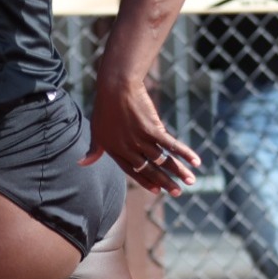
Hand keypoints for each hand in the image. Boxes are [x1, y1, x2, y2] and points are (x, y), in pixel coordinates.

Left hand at [81, 76, 201, 195]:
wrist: (116, 86)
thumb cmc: (104, 106)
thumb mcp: (96, 130)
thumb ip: (94, 149)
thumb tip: (82, 163)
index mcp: (115, 151)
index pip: (132, 171)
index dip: (145, 181)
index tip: (157, 191)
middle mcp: (128, 148)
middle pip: (150, 169)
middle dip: (165, 182)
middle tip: (178, 193)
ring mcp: (140, 139)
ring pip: (162, 160)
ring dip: (179, 171)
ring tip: (191, 181)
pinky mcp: (151, 128)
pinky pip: (171, 145)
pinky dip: (184, 153)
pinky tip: (195, 161)